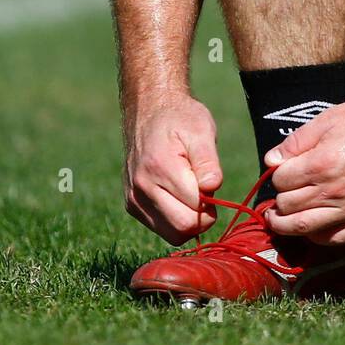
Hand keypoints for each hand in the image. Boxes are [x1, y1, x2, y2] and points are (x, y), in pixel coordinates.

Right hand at [124, 95, 222, 242]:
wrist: (149, 110)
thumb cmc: (180, 118)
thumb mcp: (201, 130)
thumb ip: (207, 161)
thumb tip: (212, 187)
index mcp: (160, 168)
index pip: (195, 210)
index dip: (211, 201)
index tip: (210, 182)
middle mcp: (141, 188)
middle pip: (183, 228)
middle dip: (202, 216)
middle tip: (205, 190)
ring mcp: (134, 200)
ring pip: (172, 234)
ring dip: (189, 220)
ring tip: (191, 190)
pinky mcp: (131, 206)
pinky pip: (161, 228)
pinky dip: (175, 219)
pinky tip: (178, 194)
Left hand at [264, 93, 344, 244]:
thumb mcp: (333, 118)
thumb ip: (298, 141)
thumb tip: (271, 161)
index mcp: (322, 163)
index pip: (281, 181)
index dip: (277, 175)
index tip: (283, 171)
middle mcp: (335, 191)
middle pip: (288, 207)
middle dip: (278, 200)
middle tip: (278, 196)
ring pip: (304, 228)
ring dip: (286, 225)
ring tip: (280, 219)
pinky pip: (334, 238)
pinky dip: (317, 236)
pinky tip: (313, 227)